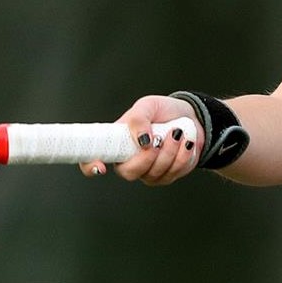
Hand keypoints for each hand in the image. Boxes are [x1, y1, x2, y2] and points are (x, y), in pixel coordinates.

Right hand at [79, 94, 201, 185]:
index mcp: (116, 144)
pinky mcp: (166, 176)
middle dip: (147, 158)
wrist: (190, 119)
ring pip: (154, 174)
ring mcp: (147, 172)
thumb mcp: (147, 106)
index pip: (91, 160)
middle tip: (159, 138)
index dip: (90, 166)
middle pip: (129, 173)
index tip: (100, 167)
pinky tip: (186, 142)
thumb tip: (141, 139)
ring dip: (170, 151)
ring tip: (177, 132)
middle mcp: (128, 161)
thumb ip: (138, 119)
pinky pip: (173, 173)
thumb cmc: (162, 112)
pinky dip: (183, 155)